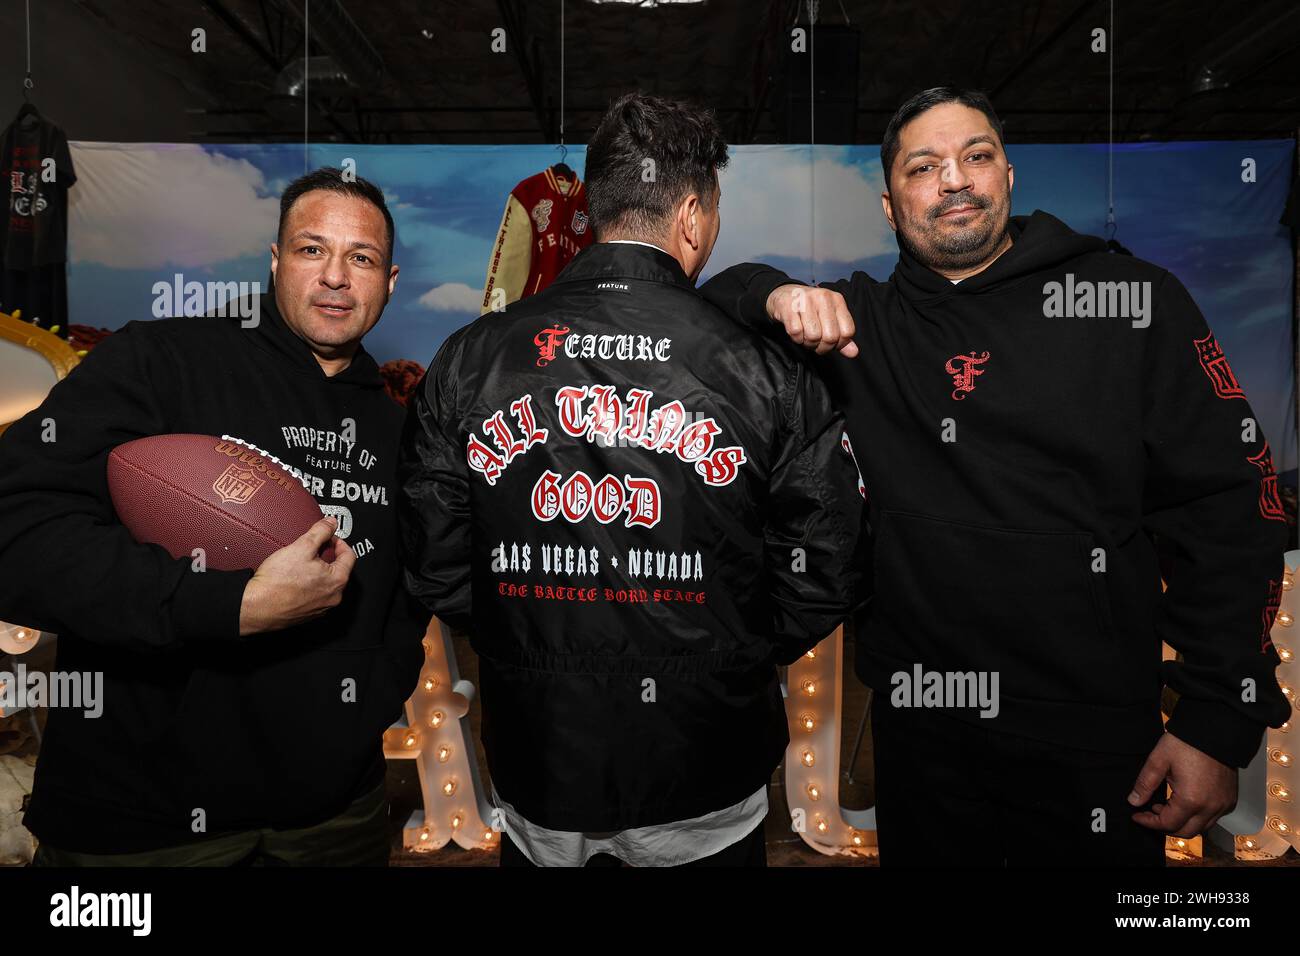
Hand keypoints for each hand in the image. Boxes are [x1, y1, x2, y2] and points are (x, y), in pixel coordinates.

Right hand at [238, 516, 356, 635]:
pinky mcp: (307, 615)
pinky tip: (294, 580)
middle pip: (338, 570)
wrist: (255, 607)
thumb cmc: (277, 582)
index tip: (330, 537)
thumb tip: (331, 523)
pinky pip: (313, 595)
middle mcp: (333, 597)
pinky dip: (308, 586)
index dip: (339, 541)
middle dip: (327, 557)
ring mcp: (320, 608)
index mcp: (338, 581)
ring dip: (317, 572)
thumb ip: (320, 531)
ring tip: (301, 564)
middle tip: (313, 549)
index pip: (349, 555)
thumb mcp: (302, 547)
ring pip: (325, 583)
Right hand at [765, 284, 857, 357]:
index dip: (839, 344)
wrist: (783, 294)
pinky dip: (796, 338)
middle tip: (816, 343)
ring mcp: (805, 301)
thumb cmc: (809, 309)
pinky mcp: (788, 307)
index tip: (830, 342)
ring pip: (813, 336)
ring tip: (806, 336)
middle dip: (822, 347)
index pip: (847, 332)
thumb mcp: (829, 318)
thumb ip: (842, 336)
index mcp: (837, 300)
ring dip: (808, 343)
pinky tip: (797, 332)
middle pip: (830, 337)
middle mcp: (823, 297)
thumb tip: (853, 353)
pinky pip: (796, 332)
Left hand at [1128, 732, 1237, 836]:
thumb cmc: (1187, 743)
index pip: (1168, 823)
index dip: (1150, 822)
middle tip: (1150, 813)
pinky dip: (1196, 817)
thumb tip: (1134, 801)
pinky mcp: (1230, 799)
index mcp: (1191, 800)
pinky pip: (1212, 817)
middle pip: (1186, 832)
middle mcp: (1211, 807)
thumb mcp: (1159, 760)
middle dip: (1165, 826)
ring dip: (1182, 822)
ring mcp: (1223, 804)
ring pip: (1201, 827)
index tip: (1137, 815)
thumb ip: (1145, 783)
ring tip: (1165, 805)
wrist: (1216, 730)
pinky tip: (1184, 802)